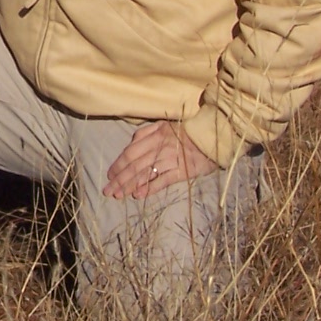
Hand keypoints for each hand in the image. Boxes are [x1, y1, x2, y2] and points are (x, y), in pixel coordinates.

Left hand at [103, 121, 218, 199]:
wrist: (212, 137)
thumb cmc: (186, 131)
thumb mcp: (163, 125)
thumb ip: (146, 133)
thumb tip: (130, 144)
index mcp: (154, 135)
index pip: (130, 152)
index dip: (118, 165)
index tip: (109, 176)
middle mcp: (159, 148)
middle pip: (134, 165)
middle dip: (119, 179)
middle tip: (108, 191)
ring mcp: (170, 160)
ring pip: (145, 174)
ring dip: (130, 185)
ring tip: (119, 195)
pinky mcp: (182, 171)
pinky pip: (163, 180)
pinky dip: (150, 188)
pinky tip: (139, 195)